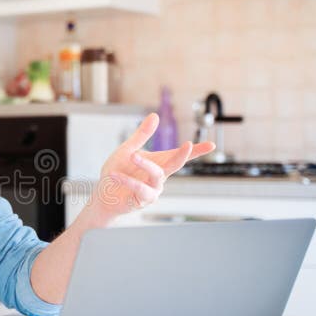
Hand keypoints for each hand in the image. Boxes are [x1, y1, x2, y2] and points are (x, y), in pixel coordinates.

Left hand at [88, 113, 214, 221]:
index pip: (179, 155)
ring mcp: (153, 189)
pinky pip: (139, 188)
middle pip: (176, 164)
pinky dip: (127, 180)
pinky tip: (114, 174)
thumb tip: (155, 115)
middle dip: (183, 155)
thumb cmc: (117, 172)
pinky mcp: (143, 200)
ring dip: (145, 164)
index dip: (196, 151)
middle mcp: (159, 177)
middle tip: (187, 145)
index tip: (211, 145)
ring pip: (157, 175)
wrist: (103, 194)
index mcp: (159, 163)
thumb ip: (141, 135)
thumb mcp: (127, 150)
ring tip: (132, 156)